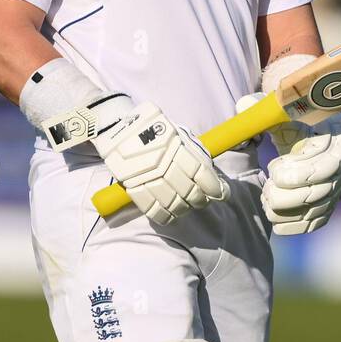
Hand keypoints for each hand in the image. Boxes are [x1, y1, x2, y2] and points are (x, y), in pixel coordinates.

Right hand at [93, 103, 228, 225]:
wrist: (117, 125)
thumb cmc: (152, 128)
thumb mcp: (177, 132)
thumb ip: (192, 151)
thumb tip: (210, 174)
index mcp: (178, 147)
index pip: (203, 175)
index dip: (216, 189)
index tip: (222, 193)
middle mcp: (165, 164)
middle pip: (191, 193)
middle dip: (201, 200)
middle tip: (202, 200)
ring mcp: (148, 177)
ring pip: (174, 204)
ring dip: (184, 209)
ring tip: (186, 206)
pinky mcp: (133, 187)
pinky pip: (152, 209)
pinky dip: (164, 216)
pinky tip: (170, 216)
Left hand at [239, 92, 340, 234]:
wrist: (302, 125)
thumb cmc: (288, 114)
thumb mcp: (277, 106)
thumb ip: (261, 106)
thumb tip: (243, 107)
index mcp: (334, 137)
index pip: (324, 165)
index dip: (297, 173)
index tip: (272, 167)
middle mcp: (340, 164)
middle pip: (320, 192)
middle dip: (287, 196)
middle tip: (267, 188)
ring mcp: (336, 185)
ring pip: (316, 210)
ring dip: (286, 211)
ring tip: (266, 200)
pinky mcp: (327, 203)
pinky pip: (315, 222)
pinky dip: (293, 226)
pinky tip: (274, 219)